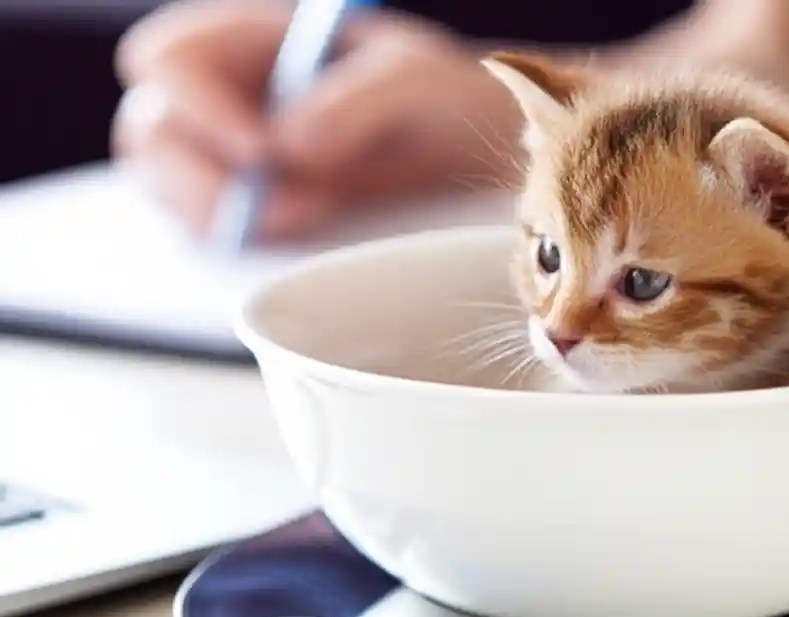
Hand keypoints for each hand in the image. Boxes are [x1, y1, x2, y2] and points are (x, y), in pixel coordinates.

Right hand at [112, 0, 520, 240]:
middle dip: (206, 178)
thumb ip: (359, 99)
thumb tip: (291, 143)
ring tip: (312, 214)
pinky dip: (241, 240)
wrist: (472, 151)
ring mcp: (226, 153)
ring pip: (167, 187)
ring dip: (224, 215)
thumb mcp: (417, 80)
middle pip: (150, 131)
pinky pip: (206, 228)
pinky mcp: (245, 207)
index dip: (193, 102)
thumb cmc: (441, 95)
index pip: (168, 56)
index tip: (260, 150)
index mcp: (247, 37)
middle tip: (292, 204)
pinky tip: (304, 232)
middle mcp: (222, 93)